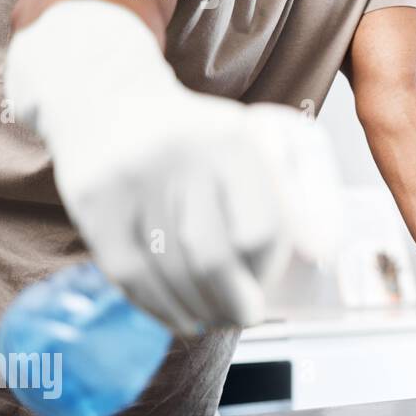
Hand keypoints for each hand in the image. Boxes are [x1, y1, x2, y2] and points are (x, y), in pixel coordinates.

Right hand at [5, 0, 340, 333]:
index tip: (269, 286)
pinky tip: (177, 317)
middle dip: (234, 303)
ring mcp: (131, 180)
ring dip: (197, 311)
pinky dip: (157, 307)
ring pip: (169, 272)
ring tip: (213, 320)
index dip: (267, 270)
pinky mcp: (93, 202)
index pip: (260, 230)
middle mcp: (180, 157)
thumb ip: (299, 188)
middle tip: (243, 316)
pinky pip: (128, 274)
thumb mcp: (256, 136)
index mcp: (233, 141)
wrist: (109, 95)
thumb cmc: (201, 134)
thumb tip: (322, 254)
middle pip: (212, 258)